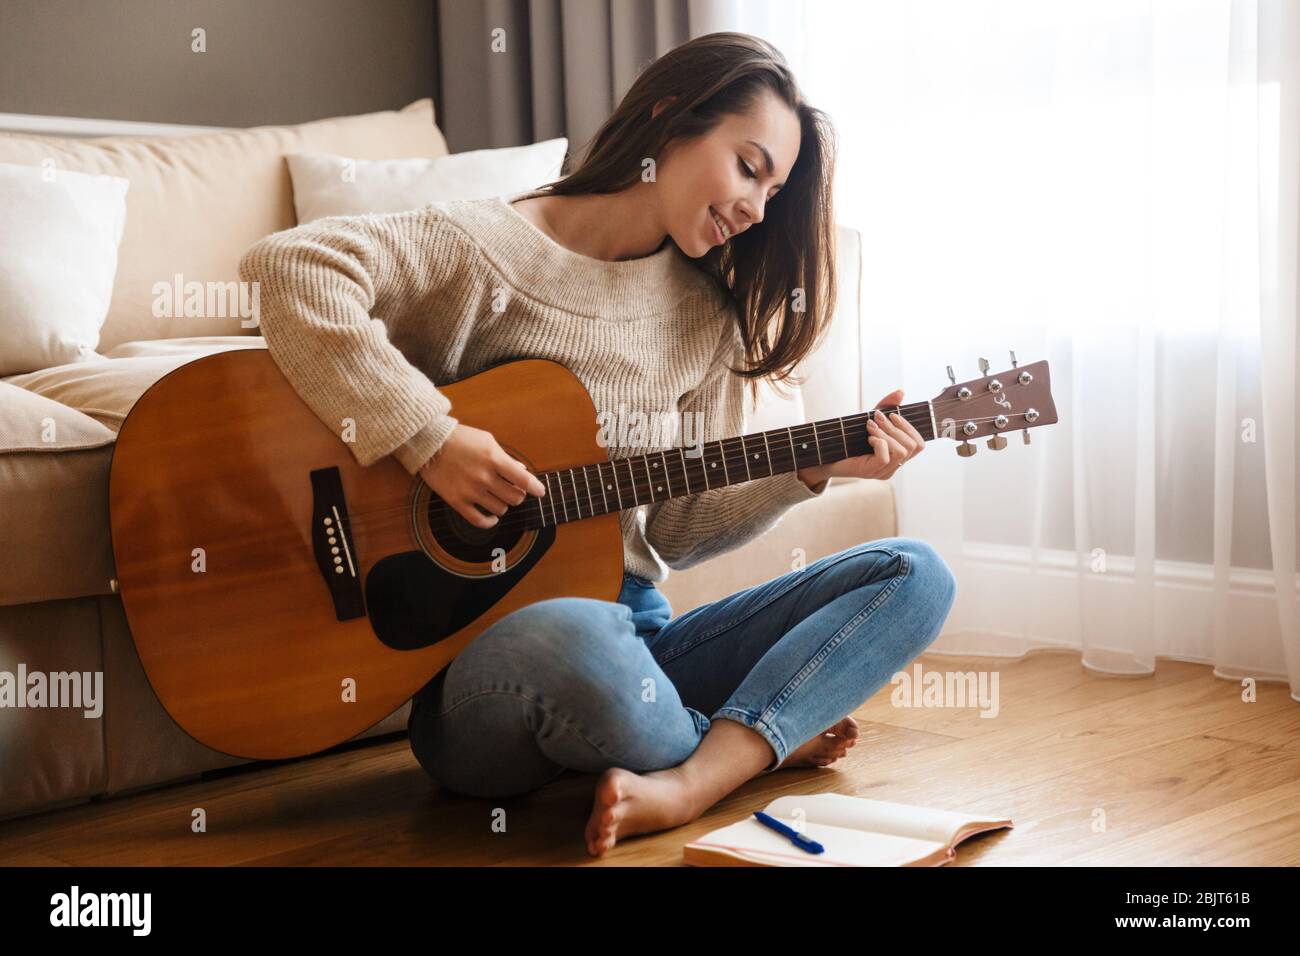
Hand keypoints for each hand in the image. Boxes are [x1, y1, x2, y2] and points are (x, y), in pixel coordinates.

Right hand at [418, 424, 545, 528]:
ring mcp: (470, 491)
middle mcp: (484, 477)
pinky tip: (491, 516)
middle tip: (512, 489)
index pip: (523, 479)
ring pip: (501, 509)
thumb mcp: (487, 441)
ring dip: (503, 505)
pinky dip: (490, 522)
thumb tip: (522, 471)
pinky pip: (479, 521)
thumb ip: (505, 458)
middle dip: (518, 495)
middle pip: (515, 498)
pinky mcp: (457, 501)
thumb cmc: (460, 439)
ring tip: (498, 497)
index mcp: (494, 459)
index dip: (536, 488)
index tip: (540, 492)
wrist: (428, 443)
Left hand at [796, 388, 924, 483]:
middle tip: (877, 418)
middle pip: (913, 447)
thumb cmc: (850, 439)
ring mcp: (884, 472)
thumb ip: (886, 406)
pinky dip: (879, 442)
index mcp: (897, 456)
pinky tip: (868, 439)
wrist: (826, 454)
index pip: (919, 445)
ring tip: (870, 427)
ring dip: (886, 434)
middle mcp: (894, 466)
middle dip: (896, 428)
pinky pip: (886, 457)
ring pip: (901, 452)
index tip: (893, 415)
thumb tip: (901, 392)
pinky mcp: (872, 472)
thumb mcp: (871, 419)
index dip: (910, 428)